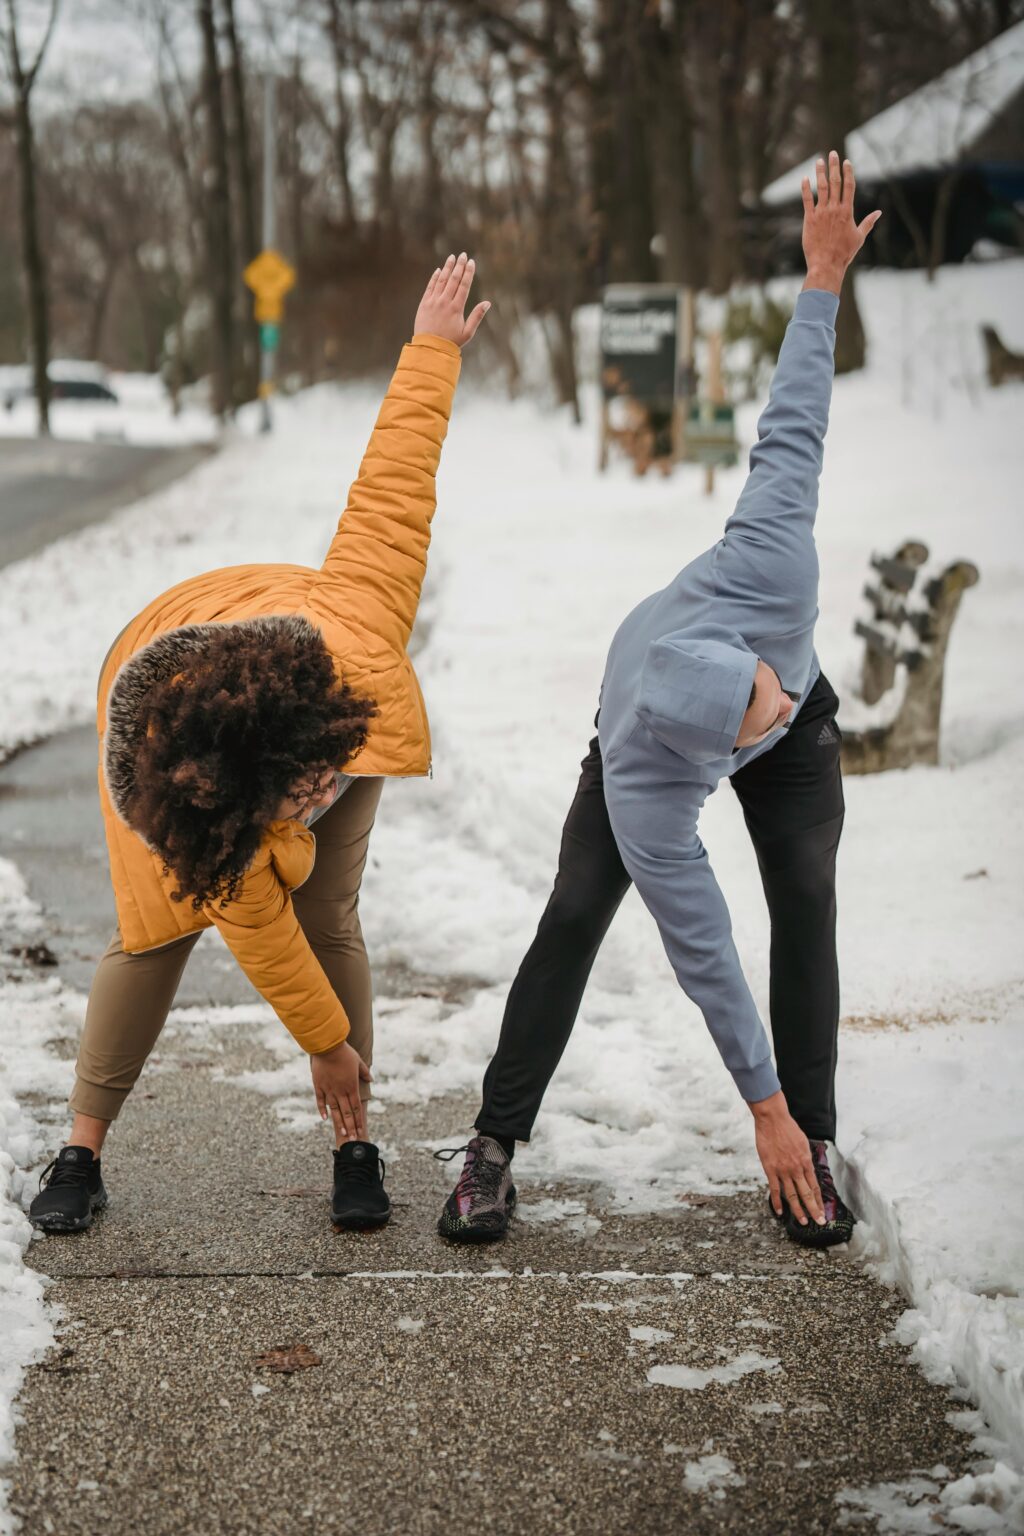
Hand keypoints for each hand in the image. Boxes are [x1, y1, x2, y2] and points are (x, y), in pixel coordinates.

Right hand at [310, 1040, 370, 1143]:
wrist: (327, 1046)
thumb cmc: (344, 1052)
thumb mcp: (358, 1061)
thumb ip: (364, 1072)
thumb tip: (371, 1079)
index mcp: (351, 1086)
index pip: (357, 1107)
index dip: (359, 1120)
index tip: (361, 1131)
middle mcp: (341, 1091)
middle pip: (347, 1113)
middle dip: (351, 1127)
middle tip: (353, 1139)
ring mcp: (329, 1089)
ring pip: (334, 1110)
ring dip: (339, 1122)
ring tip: (342, 1134)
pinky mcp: (319, 1086)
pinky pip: (320, 1101)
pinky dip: (322, 1110)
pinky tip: (325, 1119)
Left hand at [414, 252, 489, 346]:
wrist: (430, 348)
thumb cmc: (451, 342)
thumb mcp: (467, 332)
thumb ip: (477, 316)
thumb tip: (488, 303)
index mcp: (456, 308)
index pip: (464, 285)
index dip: (468, 272)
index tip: (471, 262)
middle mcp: (445, 302)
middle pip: (453, 279)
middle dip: (459, 266)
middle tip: (463, 255)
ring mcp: (433, 302)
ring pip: (441, 280)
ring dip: (447, 267)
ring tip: (452, 257)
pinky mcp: (424, 304)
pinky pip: (430, 287)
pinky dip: (434, 277)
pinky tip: (438, 270)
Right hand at [750, 1091, 824, 1225]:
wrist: (773, 1119)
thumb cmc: (788, 1128)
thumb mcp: (802, 1143)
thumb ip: (804, 1157)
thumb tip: (807, 1167)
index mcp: (806, 1161)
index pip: (815, 1186)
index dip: (819, 1200)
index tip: (823, 1211)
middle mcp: (797, 1168)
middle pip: (807, 1194)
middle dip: (814, 1210)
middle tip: (819, 1222)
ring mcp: (783, 1170)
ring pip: (792, 1195)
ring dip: (798, 1210)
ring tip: (803, 1221)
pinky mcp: (770, 1169)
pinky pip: (775, 1189)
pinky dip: (778, 1201)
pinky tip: (780, 1211)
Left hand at [801, 151, 880, 294]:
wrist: (827, 264)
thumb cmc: (844, 253)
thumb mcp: (859, 237)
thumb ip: (868, 222)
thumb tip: (879, 213)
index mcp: (848, 211)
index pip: (849, 186)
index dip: (848, 172)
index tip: (846, 161)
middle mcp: (835, 209)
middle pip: (835, 182)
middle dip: (834, 166)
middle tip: (832, 153)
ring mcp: (822, 213)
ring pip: (821, 188)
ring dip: (820, 173)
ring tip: (819, 161)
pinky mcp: (810, 219)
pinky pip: (807, 200)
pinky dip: (805, 189)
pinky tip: (805, 178)